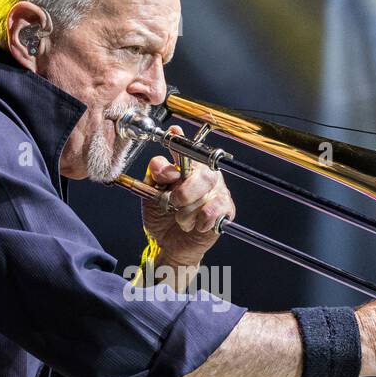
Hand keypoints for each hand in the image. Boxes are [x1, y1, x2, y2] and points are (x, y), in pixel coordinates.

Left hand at [140, 125, 235, 265]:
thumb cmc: (162, 216)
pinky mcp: (225, 208)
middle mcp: (203, 174)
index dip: (180, 141)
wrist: (169, 244)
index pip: (184, 149)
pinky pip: (212, 211)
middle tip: (172, 203)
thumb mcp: (150, 194)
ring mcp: (217, 190)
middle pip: (199, 174)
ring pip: (204, 195)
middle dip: (182, 193)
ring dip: (186, 213)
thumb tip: (162, 165)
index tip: (174, 133)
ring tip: (182, 219)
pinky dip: (199, 221)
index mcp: (185, 166)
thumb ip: (155, 177)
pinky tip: (197, 225)